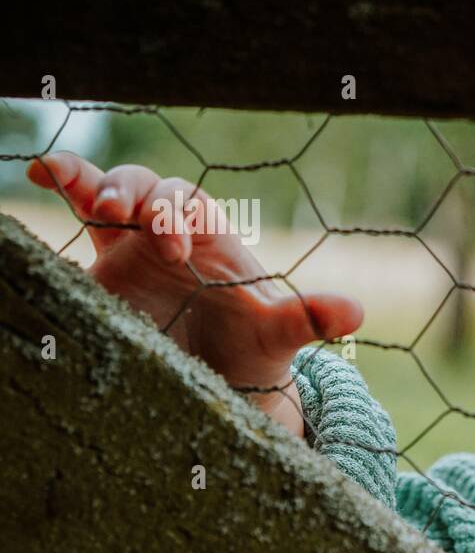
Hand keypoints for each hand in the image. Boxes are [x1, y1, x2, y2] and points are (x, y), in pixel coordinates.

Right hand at [27, 152, 362, 436]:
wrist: (219, 383)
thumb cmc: (252, 353)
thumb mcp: (278, 340)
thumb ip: (308, 321)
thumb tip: (355, 314)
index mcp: (216, 241)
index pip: (194, 207)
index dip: (178, 216)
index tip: (173, 252)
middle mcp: (176, 235)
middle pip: (153, 190)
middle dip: (139, 196)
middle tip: (127, 219)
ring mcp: (137, 247)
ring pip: (116, 194)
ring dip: (99, 186)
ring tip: (91, 199)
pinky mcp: (108, 268)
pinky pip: (85, 215)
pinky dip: (70, 186)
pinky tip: (41, 169)